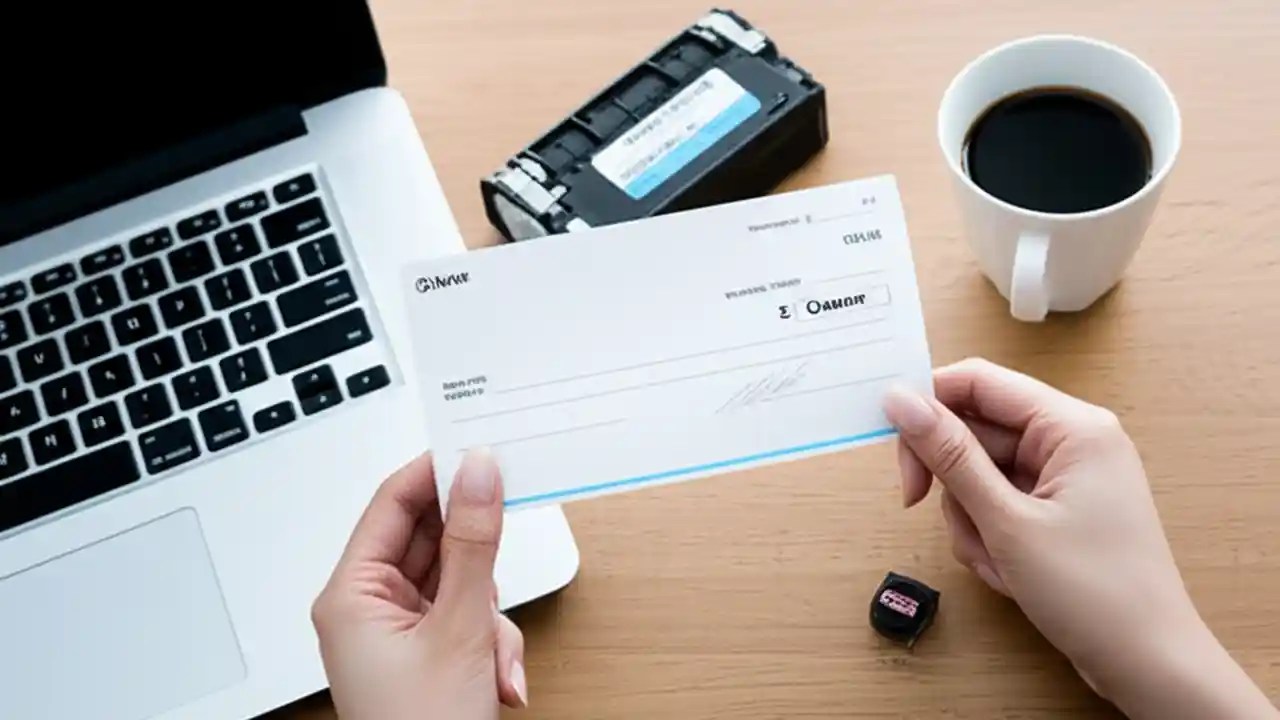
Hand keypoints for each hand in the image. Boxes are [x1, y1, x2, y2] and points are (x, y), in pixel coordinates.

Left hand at [311, 448, 527, 719]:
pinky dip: (492, 642)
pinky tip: (498, 680)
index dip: (435, 471)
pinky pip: (468, 619)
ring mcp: (400, 634)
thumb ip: (474, 543)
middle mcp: (369, 609)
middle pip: (431, 541)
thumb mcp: (460, 628)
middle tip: (510, 530)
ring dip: (491, 615)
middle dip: (477, 560)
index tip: (477, 445)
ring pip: (460, 583)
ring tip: (493, 657)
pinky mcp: (428, 654)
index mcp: (351, 595)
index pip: (391, 504)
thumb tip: (478, 472)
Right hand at [884, 359, 1275, 718]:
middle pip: (975, 429)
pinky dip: (989, 535)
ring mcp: (1066, 476)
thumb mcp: (1006, 521)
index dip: (927, 402)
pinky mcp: (1059, 509)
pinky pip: (999, 503)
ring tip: (995, 559)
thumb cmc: (1094, 593)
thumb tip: (900, 400)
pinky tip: (1007, 570)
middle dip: (950, 478)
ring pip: (980, 473)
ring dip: (969, 517)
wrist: (1148, 665)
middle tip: (918, 504)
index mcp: (1073, 426)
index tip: (891, 439)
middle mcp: (1072, 440)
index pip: (979, 382)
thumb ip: (950, 456)